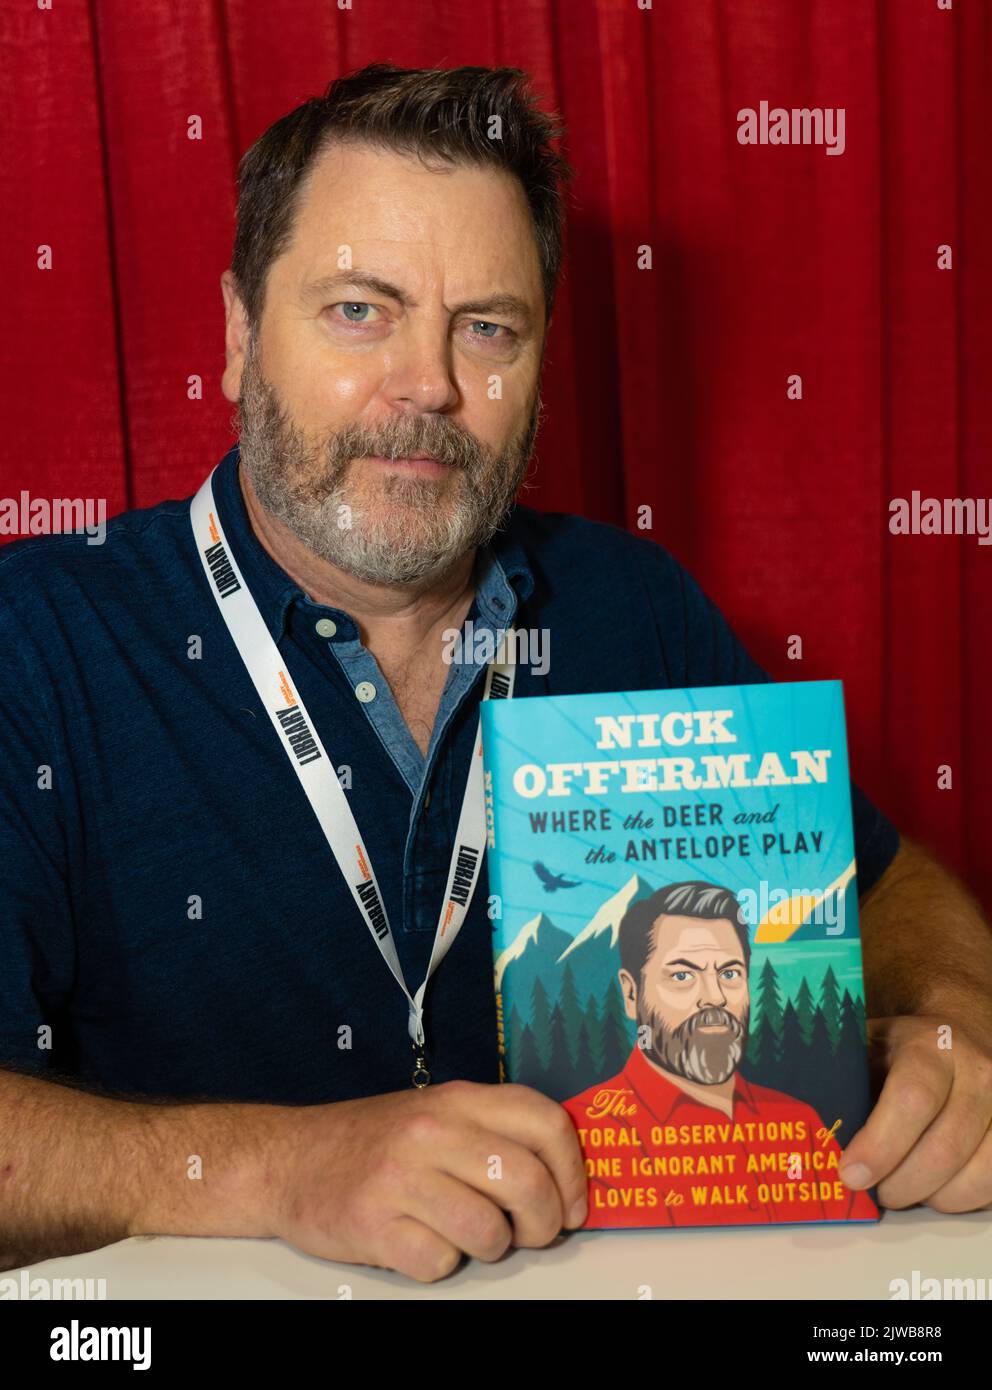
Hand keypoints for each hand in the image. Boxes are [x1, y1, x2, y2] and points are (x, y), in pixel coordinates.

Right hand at [271, 1079, 587, 1282]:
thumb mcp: (438, 1114)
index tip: (574, 1204)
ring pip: (489, 1233)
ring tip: (467, 1234)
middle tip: (531, 1234)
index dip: (573, 1171)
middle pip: (527, 1183)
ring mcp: (401, 1177)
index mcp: (458, 1099)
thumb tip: (565, 1176)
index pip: (545, 1122)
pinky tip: (420, 1240)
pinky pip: (440, 1263)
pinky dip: (439, 1263)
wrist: (290, 1159)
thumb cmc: (376, 1142)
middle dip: (542, 1223)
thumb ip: (495, 1132)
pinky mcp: (374, 1224)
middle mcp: (432, 1130)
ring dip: (489, 1248)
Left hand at [838, 1014, 991, 1211]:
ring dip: (932, 1197)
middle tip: (872, 1192)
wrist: (962, 1033)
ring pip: (978, 1175)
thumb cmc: (900, 1049)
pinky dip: (961, 1198)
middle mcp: (979, 1071)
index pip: (913, 1097)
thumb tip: (799, 1126)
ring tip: (900, 1190)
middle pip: (945, 1147)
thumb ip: (838, 1075)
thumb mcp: (867, 1043)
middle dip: (900, 1183)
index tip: (849, 1173)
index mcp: (932, 1044)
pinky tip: (934, 1187)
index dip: (881, 1144)